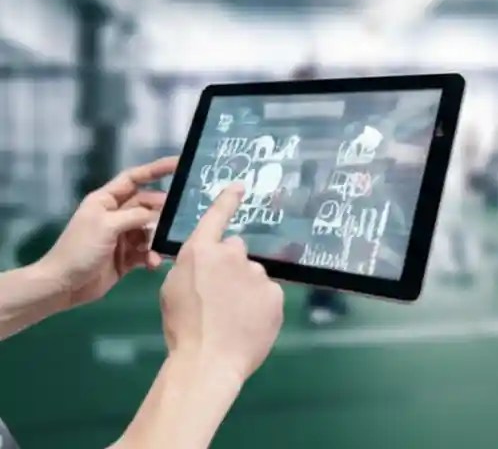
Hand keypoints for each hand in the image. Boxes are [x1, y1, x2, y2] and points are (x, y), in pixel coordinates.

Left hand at [39, 156, 177, 307]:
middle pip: (148, 204)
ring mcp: (123, 236)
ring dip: (158, 238)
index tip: (179, 163)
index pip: (134, 178)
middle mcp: (116, 215)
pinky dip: (152, 256)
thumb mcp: (106, 225)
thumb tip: (157, 215)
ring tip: (163, 247)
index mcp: (106, 201)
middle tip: (182, 216)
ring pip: (151, 229)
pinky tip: (153, 263)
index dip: (156, 169)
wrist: (63, 284)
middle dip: (163, 210)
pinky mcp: (127, 257)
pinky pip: (148, 251)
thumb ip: (135, 215)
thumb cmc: (80, 249)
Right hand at [160, 184, 283, 382]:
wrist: (208, 361)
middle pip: (236, 251)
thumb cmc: (183, 328)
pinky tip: (247, 323)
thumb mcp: (173, 289)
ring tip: (232, 317)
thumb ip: (193, 268)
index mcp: (201, 252)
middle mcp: (232, 255)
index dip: (227, 201)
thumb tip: (207, 263)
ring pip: (252, 275)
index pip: (216, 217)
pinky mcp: (275, 293)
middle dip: (230, 266)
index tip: (240, 186)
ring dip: (245, 288)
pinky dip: (259, 305)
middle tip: (219, 296)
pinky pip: (267, 294)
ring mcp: (257, 273)